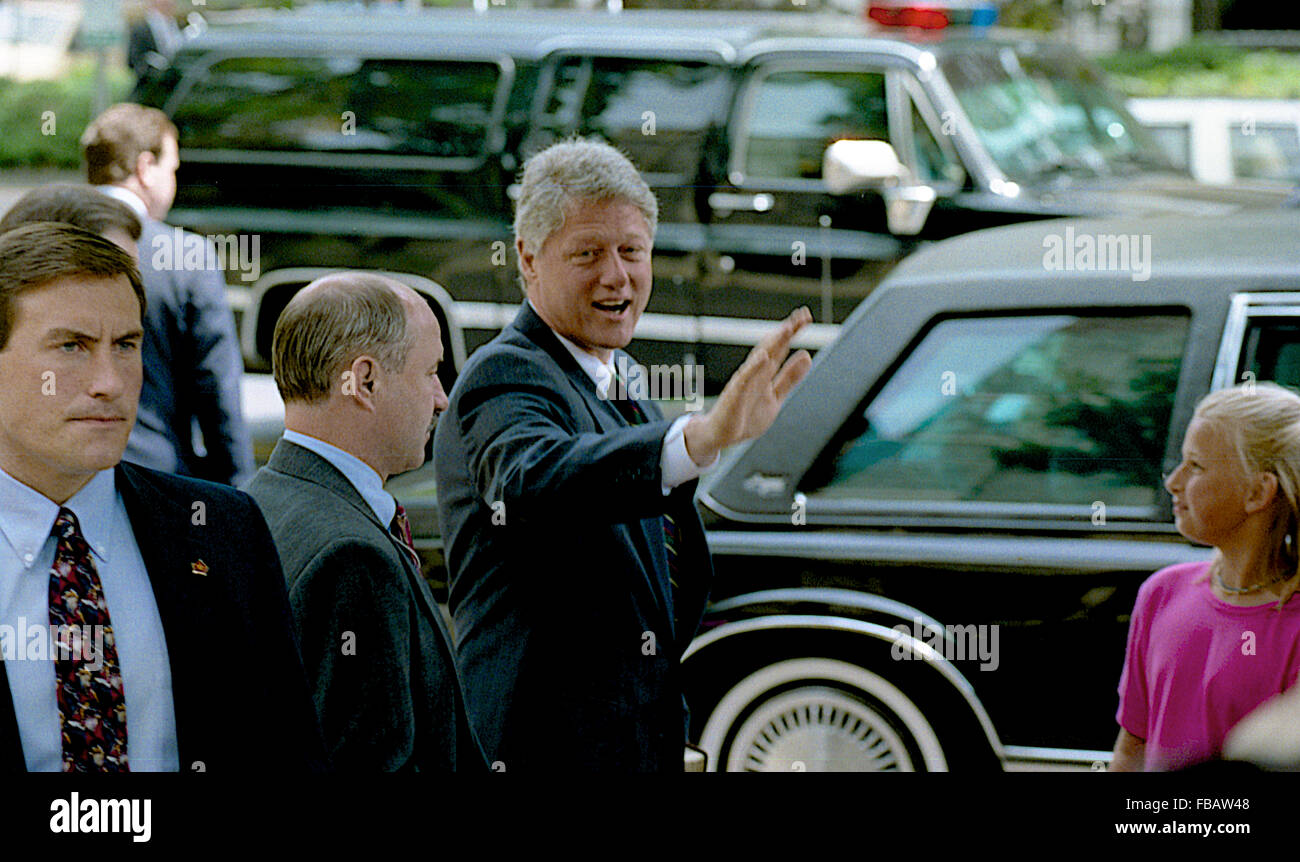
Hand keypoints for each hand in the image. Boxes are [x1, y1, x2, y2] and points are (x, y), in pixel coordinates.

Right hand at [684, 307, 812, 464]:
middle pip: (772, 347)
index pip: (780, 348)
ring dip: (773, 343)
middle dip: (786, 331)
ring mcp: (744, 382)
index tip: (806, 317)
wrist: (720, 435)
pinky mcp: (734, 394)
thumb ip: (790, 378)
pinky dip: (754, 367)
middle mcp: (754, 372)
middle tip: (802, 315)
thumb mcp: (775, 397)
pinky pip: (744, 379)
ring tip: (786, 329)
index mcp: (765, 373)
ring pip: (760, 358)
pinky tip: (763, 356)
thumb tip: (807, 357)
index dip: (792, 333)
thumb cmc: (745, 416)